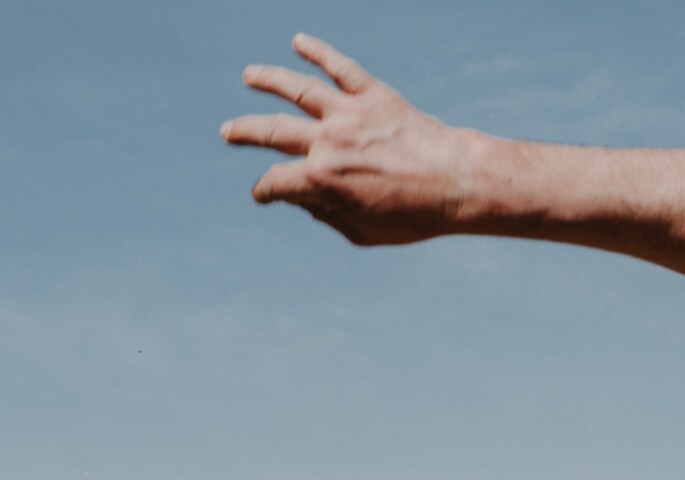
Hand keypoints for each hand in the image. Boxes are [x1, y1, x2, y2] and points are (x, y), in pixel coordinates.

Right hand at [223, 36, 478, 244]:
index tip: (265, 195)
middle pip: (272, 132)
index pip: (276, 182)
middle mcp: (328, 141)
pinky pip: (340, 68)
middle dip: (245, 132)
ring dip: (269, 80)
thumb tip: (304, 200)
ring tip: (250, 75)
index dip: (265, 192)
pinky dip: (318, 51)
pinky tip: (299, 41)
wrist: (458, 183)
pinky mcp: (374, 96)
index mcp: (320, 180)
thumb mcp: (361, 232)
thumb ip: (326, 215)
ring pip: (298, 89)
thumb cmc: (413, 216)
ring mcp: (349, 114)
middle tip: (227, 131)